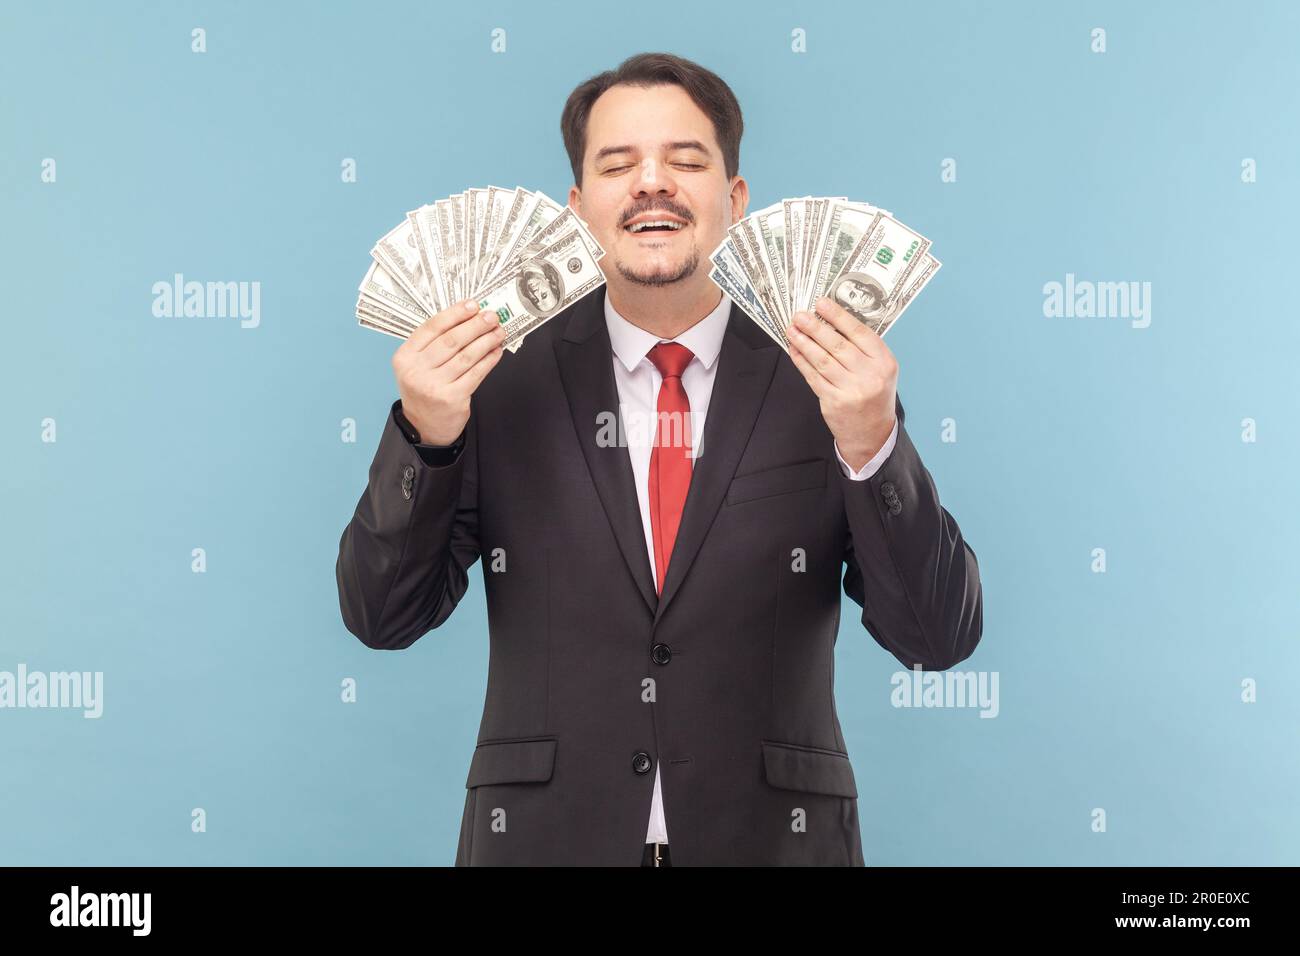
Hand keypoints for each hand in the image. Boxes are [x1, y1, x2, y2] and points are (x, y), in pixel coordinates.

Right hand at [392, 299, 506, 445]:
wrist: (424, 426)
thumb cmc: (424, 389)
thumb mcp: (418, 364)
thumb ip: (435, 343)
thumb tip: (468, 319)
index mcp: (405, 356)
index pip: (432, 328)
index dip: (455, 313)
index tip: (472, 305)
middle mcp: (417, 371)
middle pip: (451, 340)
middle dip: (475, 325)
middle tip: (491, 317)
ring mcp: (434, 386)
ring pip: (466, 356)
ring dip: (486, 341)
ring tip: (498, 332)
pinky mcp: (452, 398)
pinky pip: (476, 373)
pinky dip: (489, 360)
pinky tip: (496, 351)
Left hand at [787, 296, 898, 471]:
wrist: (872, 433)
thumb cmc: (874, 395)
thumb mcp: (880, 369)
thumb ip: (862, 348)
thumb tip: (832, 321)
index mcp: (884, 362)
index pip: (859, 333)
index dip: (838, 316)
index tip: (822, 303)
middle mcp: (869, 376)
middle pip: (837, 345)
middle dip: (815, 328)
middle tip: (800, 315)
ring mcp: (851, 390)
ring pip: (822, 360)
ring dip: (804, 343)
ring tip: (792, 329)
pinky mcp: (833, 402)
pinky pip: (813, 377)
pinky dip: (801, 361)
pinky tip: (794, 350)